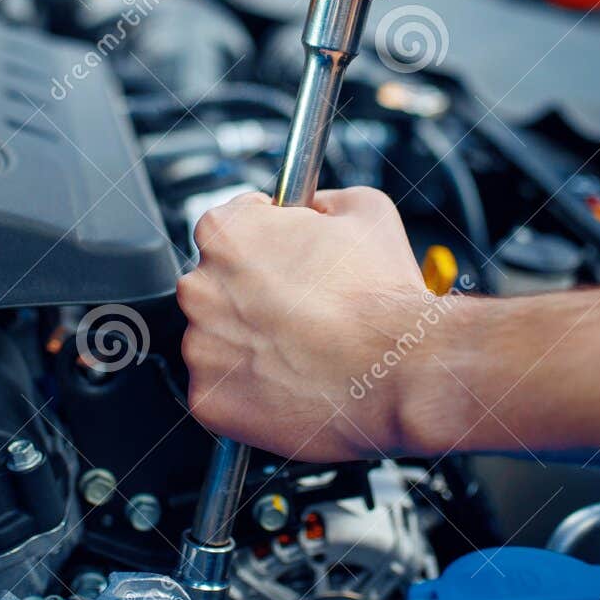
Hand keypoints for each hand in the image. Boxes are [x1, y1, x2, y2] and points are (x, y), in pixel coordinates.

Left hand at [178, 187, 454, 460]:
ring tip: (300, 349)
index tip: (290, 261)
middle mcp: (199, 286)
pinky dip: (248, 390)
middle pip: (218, 286)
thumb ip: (322, 201)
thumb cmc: (382, 296)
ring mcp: (199, 347)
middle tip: (301, 310)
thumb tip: (315, 209)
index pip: (233, 228)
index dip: (269, 242)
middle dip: (253, 296)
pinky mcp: (208, 398)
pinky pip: (221, 390)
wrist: (401, 369)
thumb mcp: (365, 210)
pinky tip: (289, 381)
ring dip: (248, 344)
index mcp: (225, 233)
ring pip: (216, 340)